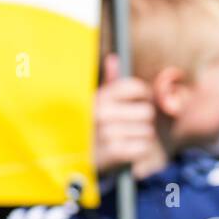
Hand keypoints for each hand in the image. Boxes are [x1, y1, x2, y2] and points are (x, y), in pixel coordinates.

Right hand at [93, 54, 157, 175]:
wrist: (71, 160)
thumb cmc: (89, 127)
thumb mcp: (95, 103)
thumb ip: (108, 83)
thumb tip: (114, 59)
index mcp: (98, 97)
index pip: (135, 87)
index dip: (143, 94)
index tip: (141, 100)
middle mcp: (101, 113)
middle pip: (147, 111)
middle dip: (143, 119)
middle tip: (132, 124)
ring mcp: (106, 133)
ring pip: (147, 131)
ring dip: (141, 136)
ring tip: (126, 138)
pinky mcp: (112, 153)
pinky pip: (143, 147)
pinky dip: (139, 150)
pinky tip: (127, 150)